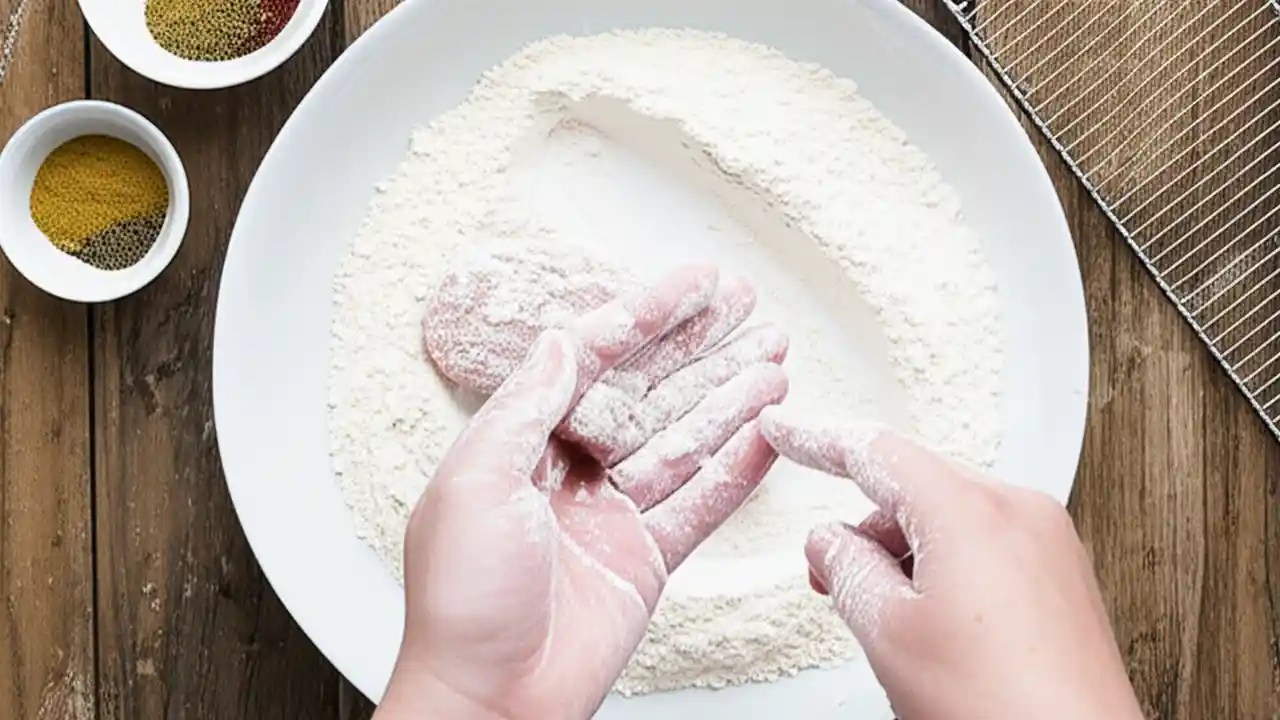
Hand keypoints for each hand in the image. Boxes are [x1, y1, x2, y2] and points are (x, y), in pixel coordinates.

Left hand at [377, 268, 787, 719]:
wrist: (489, 701)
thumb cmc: (461, 603)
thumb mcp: (476, 484)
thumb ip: (524, 408)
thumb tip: (561, 342)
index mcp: (520, 444)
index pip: (592, 359)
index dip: (644, 315)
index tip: (691, 283)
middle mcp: (568, 471)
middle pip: (648, 391)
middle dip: (700, 346)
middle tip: (749, 307)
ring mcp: (611, 514)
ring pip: (684, 440)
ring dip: (731, 399)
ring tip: (776, 361)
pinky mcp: (645, 558)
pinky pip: (701, 504)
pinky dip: (738, 471)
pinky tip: (769, 436)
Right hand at [759, 409, 1142, 719]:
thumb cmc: (999, 711)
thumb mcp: (888, 634)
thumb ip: (846, 570)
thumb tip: (828, 542)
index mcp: (972, 511)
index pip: (875, 452)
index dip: (817, 440)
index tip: (783, 429)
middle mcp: (1020, 510)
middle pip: (915, 484)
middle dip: (864, 523)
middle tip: (826, 572)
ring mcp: (1049, 541)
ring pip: (950, 515)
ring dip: (904, 550)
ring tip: (886, 616)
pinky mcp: (1063, 575)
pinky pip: (986, 542)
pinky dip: (944, 564)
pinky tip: (929, 618)